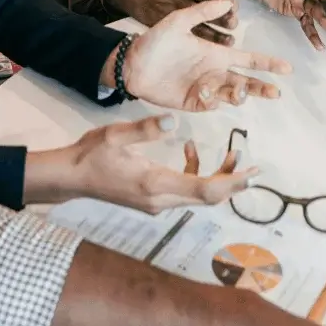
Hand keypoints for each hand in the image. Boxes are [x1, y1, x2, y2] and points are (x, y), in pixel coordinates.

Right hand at [26, 115, 258, 212]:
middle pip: (208, 197)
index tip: (254, 173)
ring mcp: (157, 204)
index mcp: (155, 184)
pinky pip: (185, 191)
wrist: (71, 178)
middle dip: (233, 180)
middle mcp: (160, 200)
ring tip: (229, 153)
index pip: (204, 189)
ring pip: (198, 196)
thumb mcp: (116, 134)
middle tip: (253, 164)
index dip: (232, 182)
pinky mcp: (153, 200)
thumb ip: (146, 129)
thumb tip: (176, 121)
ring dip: (217, 177)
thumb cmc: (91, 153)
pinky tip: (188, 150)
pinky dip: (195, 173)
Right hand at [107, 0, 237, 40]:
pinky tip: (216, 51)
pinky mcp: (173, 34)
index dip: (224, 2)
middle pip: (206, 14)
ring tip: (230, 41)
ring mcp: (176, 20)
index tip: (234, 7)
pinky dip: (206, 47)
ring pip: (200, 31)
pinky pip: (191, 43)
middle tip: (233, 23)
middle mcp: (182, 4)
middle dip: (223, 20)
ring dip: (217, 37)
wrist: (148, 2)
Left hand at [113, 0, 291, 111]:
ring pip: (231, 95)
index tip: (287, 68)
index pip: (247, 59)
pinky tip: (206, 92)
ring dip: (239, 94)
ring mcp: (204, 88)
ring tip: (239, 89)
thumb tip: (227, 1)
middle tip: (276, 92)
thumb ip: (201, 12)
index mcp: (215, 53)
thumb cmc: (155, 40)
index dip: (267, 63)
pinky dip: (213, 100)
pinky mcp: (192, 102)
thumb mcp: (178, 21)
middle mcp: (214, 72)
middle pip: (246, 82)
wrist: (131, 63)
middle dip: (262, 87)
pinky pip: (210, 104)